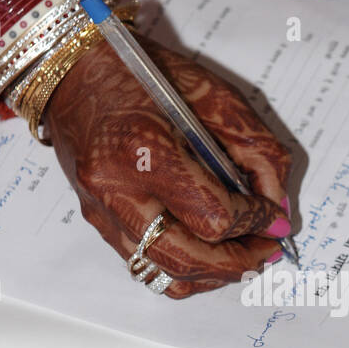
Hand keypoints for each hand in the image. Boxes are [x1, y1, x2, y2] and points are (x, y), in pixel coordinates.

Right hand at [45, 35, 291, 298]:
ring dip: (213, 275)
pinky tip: (208, 252)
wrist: (72, 72)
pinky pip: (145, 265)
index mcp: (147, 151)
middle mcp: (118, 190)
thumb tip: (276, 206)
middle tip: (268, 251)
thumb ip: (254, 152)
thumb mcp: (215, 97)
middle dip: (239, 262)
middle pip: (189, 259)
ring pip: (166, 275)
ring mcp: (102, 212)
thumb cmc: (143, 73)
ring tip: (243, 257)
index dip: (256, 223)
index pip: (214, 217)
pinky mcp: (97, 221)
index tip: (277, 219)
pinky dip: (184, 269)